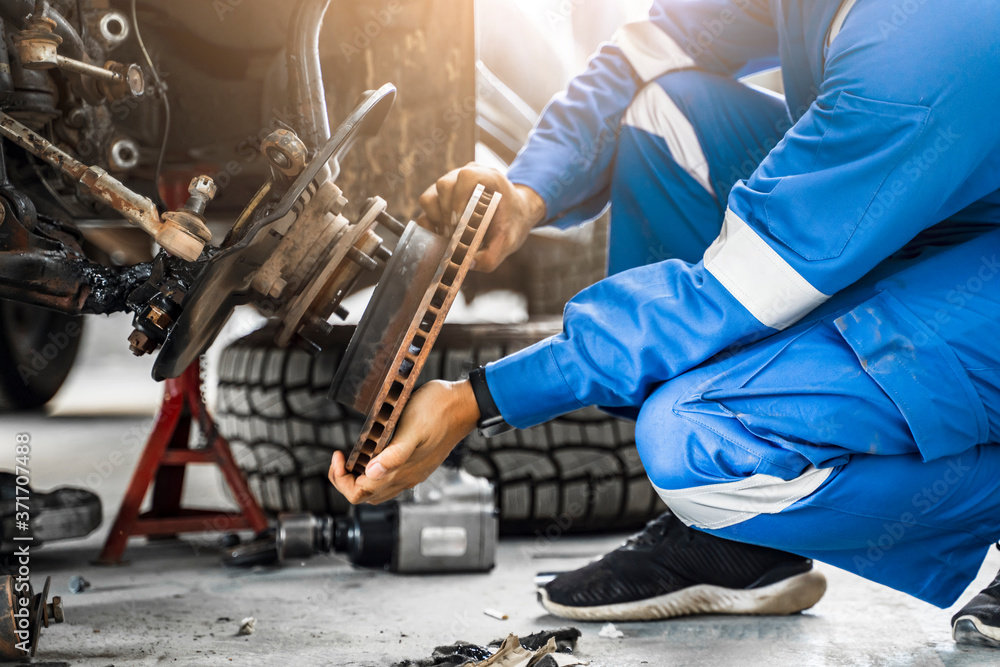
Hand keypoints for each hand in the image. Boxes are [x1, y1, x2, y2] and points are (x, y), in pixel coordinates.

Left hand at [328, 380, 479, 504]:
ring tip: (353, 458)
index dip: (342, 479)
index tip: (339, 456)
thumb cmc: (439, 410)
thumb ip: (393, 455)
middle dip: (346, 482)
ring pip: (378, 490)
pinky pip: (391, 480)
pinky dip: (375, 473)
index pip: (360, 493)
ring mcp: (413, 472)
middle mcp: (406, 477)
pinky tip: (373, 454)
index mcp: (402, 471)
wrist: (464, 405)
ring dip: (360, 480)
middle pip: (366, 496)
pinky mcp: (418, 464)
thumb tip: (370, 473)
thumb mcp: (412, 428)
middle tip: (341, 459)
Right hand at [418, 163, 545, 272]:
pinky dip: (430, 222)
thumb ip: (491, 255)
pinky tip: (442, 235)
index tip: (460, 222)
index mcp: (488, 178)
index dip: (459, 198)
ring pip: (430, 196)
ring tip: (448, 236)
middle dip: (446, 214)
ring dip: (436, 219)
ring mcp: (451, 184)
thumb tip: (467, 264)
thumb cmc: (511, 225)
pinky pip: (426, 207)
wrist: (514, 215)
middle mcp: (466, 176)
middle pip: (444, 186)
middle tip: (454, 235)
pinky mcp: (441, 197)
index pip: (467, 177)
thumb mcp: (508, 242)